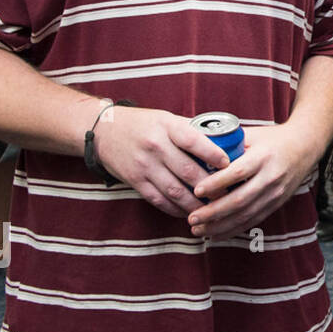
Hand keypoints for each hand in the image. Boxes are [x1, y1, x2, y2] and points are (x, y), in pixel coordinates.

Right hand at [92, 105, 224, 219]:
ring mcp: (144, 166)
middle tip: (228, 194)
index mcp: (167, 126)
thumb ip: (191, 131)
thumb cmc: (144, 124)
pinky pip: (159, 200)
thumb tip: (226, 141)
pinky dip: (176, 209)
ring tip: (212, 209)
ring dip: (196, 204)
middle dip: (211, 186)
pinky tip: (189, 212)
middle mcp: (155, 146)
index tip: (228, 164)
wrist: (104, 131)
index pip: (194, 141)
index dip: (213, 154)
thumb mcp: (167, 119)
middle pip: (188, 171)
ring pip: (175, 191)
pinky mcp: (135, 181)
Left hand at [186, 123, 317, 239]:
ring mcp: (276, 193)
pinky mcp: (277, 204)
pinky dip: (233, 230)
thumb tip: (195, 152)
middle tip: (191, 218)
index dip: (217, 183)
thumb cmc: (272, 139)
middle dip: (214, 212)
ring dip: (220, 226)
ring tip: (197, 230)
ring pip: (246, 215)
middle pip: (240, 199)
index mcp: (263, 157)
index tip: (196, 190)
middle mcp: (271, 177)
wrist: (305, 147)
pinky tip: (215, 235)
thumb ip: (227, 144)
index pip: (238, 172)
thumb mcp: (252, 135)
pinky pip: (253, 221)